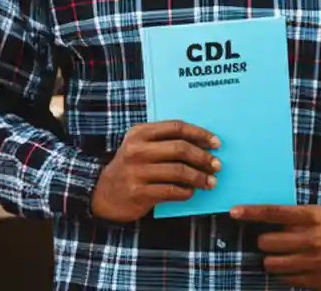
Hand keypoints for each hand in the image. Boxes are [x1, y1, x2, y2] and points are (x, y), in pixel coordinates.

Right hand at [90, 120, 221, 222]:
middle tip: (217, 165)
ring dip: (199, 177)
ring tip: (211, 182)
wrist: (103, 193)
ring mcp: (137, 171)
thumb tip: (203, 144)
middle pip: (180, 148)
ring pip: (178, 171)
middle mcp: (137, 150)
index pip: (176, 127)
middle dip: (203, 157)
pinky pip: (171, 191)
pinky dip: (186, 192)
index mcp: (139, 133)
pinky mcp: (139, 192)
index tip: (216, 143)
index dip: (199, 134)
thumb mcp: (139, 147)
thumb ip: (163, 141)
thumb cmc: (130, 168)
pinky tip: (192, 192)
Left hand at [230, 204, 320, 290]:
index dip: (252, 213)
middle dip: (264, 242)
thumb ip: (291, 217)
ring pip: (273, 264)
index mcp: (311, 217)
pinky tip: (293, 267)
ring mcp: (315, 262)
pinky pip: (287, 279)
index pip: (275, 213)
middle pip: (268, 242)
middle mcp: (312, 239)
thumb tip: (259, 217)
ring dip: (271, 260)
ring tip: (280, 256)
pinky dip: (285, 273)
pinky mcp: (318, 280)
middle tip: (270, 242)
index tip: (234, 212)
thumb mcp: (315, 213)